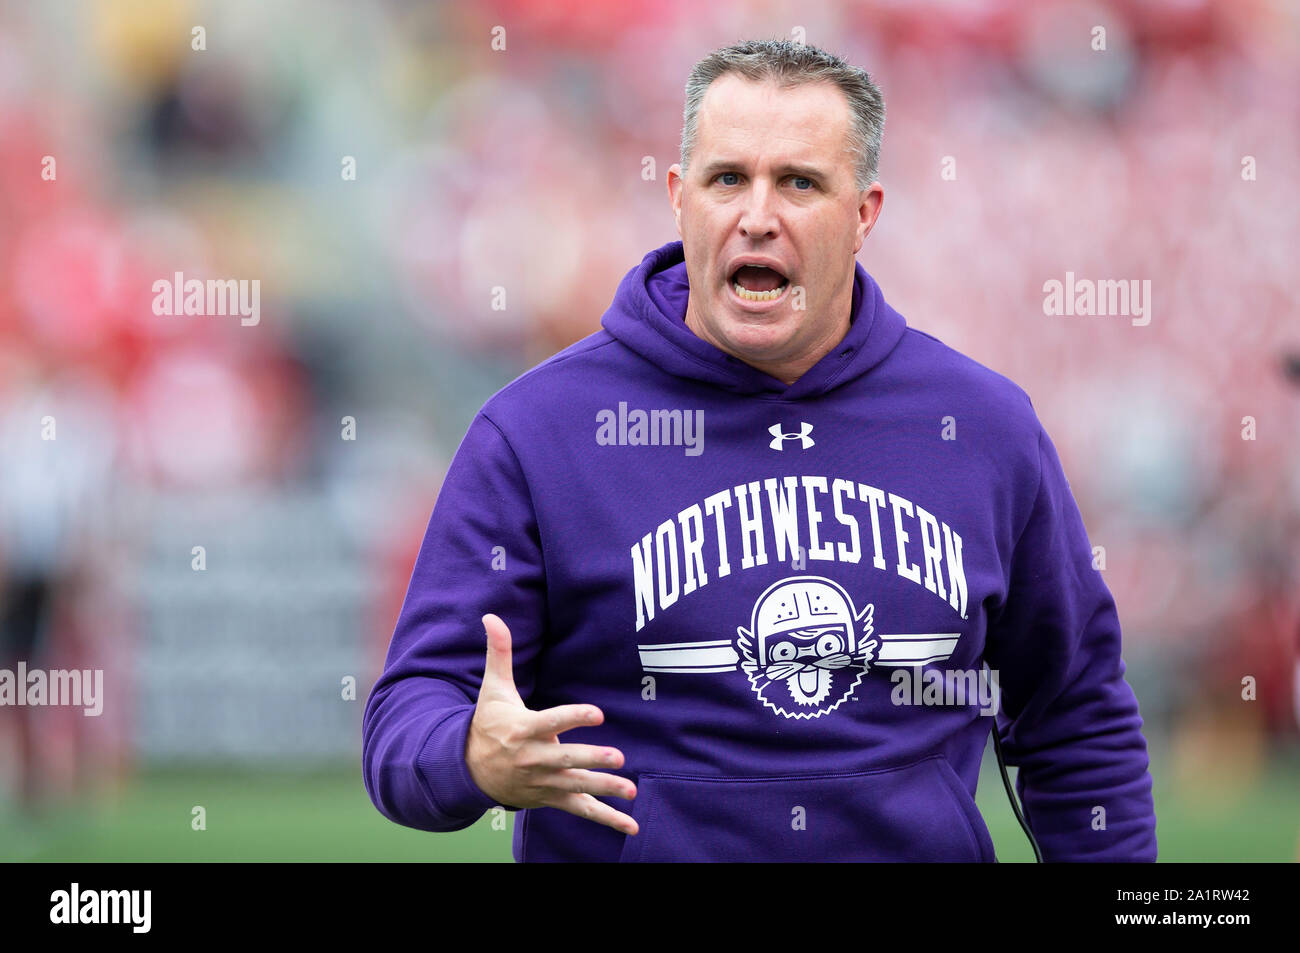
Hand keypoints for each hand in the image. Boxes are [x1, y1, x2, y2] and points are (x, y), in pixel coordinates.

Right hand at [466, 613, 637, 835]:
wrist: (468, 770)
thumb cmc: (488, 723)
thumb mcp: (492, 688)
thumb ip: (499, 653)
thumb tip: (490, 615)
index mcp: (522, 729)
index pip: (551, 721)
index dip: (574, 717)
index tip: (597, 713)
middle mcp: (533, 758)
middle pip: (566, 759)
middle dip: (591, 759)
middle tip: (617, 757)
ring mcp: (543, 782)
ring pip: (576, 786)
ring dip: (604, 790)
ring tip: (630, 790)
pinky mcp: (551, 798)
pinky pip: (581, 810)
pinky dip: (606, 819)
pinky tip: (632, 826)